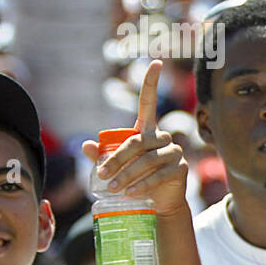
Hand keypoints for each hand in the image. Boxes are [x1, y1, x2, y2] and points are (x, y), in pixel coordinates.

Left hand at [82, 60, 188, 217]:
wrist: (159, 202)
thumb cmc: (135, 179)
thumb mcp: (116, 166)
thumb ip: (102, 155)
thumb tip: (85, 145)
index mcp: (146, 130)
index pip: (148, 102)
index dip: (151, 82)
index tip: (156, 62)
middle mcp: (162, 137)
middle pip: (137, 142)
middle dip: (117, 159)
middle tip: (101, 175)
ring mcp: (173, 151)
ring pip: (147, 159)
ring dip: (127, 174)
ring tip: (112, 188)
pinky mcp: (180, 168)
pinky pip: (159, 174)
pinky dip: (143, 184)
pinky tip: (131, 192)